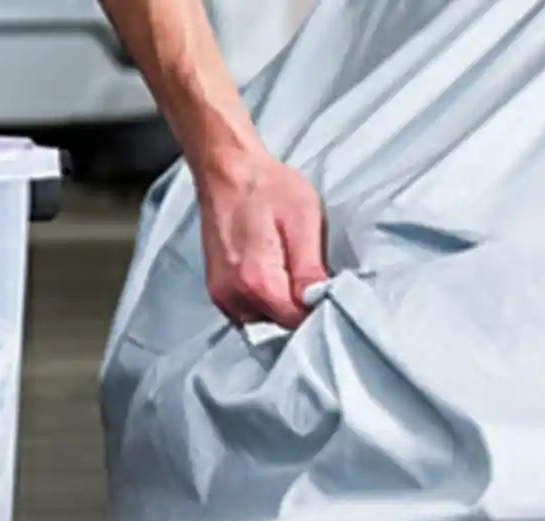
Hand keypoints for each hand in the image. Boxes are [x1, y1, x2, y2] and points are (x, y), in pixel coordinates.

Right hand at [196, 151, 326, 328]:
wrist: (226, 171)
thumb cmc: (266, 187)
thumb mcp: (302, 219)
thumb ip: (309, 268)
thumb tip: (319, 304)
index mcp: (256, 280)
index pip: (296, 321)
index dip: (316, 309)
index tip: (326, 290)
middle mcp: (233, 295)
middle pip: (279, 326)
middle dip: (298, 309)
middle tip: (310, 276)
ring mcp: (221, 295)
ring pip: (264, 322)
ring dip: (280, 306)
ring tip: (289, 271)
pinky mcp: (217, 290)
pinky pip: (248, 312)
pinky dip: (264, 302)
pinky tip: (274, 275)